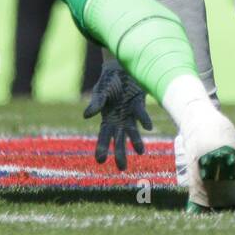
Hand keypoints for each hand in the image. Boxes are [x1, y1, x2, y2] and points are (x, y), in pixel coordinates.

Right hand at [82, 56, 152, 170]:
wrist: (123, 65)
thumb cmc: (109, 81)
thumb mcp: (100, 91)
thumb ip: (96, 103)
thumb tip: (86, 116)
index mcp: (107, 119)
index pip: (104, 137)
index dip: (102, 148)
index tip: (100, 160)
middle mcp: (120, 120)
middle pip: (119, 139)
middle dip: (120, 153)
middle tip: (122, 168)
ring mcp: (130, 113)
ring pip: (133, 131)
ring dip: (136, 141)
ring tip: (140, 151)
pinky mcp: (139, 104)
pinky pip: (141, 114)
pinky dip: (144, 119)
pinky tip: (148, 127)